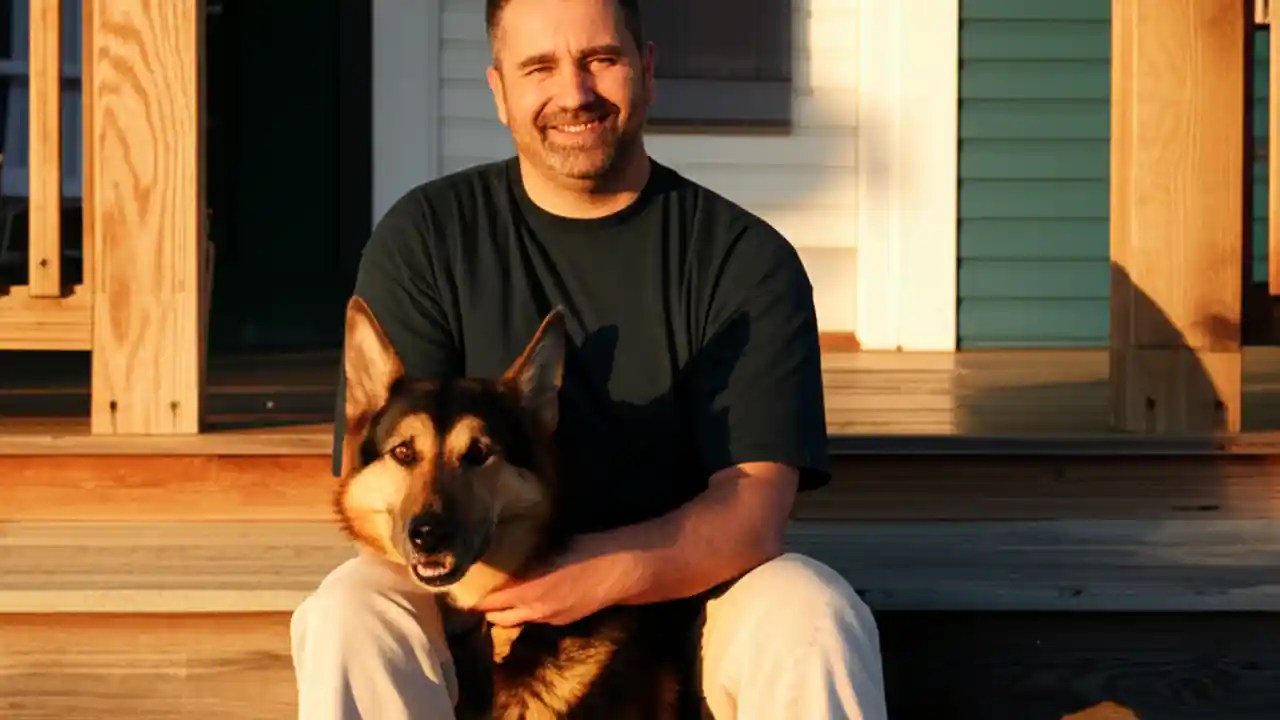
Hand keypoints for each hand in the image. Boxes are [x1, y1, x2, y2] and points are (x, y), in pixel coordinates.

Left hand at [470, 535, 642, 626]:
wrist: (624, 571)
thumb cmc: (589, 550)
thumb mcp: (553, 546)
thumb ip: (528, 555)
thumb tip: (507, 546)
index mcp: (531, 591)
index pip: (491, 602)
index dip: (473, 597)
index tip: (459, 588)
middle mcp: (537, 610)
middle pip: (499, 618)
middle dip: (486, 608)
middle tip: (475, 591)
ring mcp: (551, 618)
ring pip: (518, 619)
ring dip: (506, 610)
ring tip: (497, 594)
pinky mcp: (564, 620)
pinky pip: (536, 617)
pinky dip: (526, 609)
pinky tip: (529, 595)